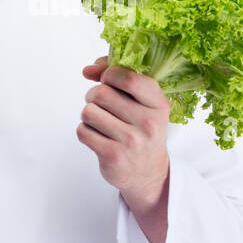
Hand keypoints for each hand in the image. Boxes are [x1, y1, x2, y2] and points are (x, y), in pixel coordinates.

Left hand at [77, 56, 170, 213]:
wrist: (147, 173)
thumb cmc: (141, 130)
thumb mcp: (143, 103)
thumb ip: (118, 78)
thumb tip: (88, 69)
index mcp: (159, 104)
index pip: (129, 79)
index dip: (110, 73)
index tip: (107, 79)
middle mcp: (148, 123)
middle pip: (102, 93)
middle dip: (93, 95)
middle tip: (99, 103)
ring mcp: (131, 141)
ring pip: (89, 111)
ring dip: (88, 114)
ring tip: (99, 121)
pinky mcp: (113, 156)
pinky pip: (83, 131)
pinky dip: (85, 130)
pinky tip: (97, 136)